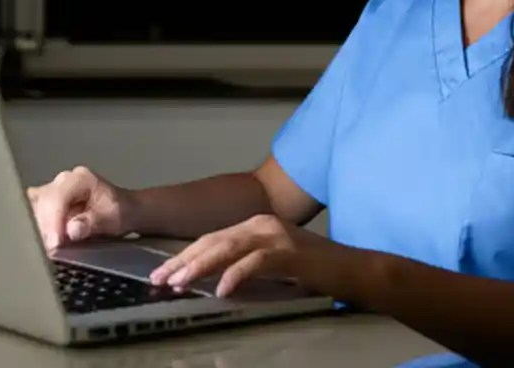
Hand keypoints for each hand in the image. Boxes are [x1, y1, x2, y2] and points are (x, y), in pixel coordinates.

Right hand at [26, 166, 134, 250]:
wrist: (124, 209)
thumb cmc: (120, 211)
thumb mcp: (113, 218)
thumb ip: (92, 223)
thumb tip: (71, 230)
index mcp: (79, 178)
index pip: (57, 197)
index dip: (54, 222)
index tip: (54, 244)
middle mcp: (62, 180)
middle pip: (42, 203)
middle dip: (46, 228)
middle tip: (52, 250)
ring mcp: (52, 190)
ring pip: (35, 208)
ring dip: (41, 229)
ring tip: (52, 247)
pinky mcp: (46, 202)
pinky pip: (35, 214)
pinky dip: (39, 228)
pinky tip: (47, 240)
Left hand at [147, 214, 349, 297]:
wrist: (354, 271)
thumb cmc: (313, 273)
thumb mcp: (272, 265)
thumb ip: (245, 265)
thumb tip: (211, 281)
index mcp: (256, 225)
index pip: (212, 239)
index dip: (185, 256)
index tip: (162, 273)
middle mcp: (262, 224)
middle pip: (213, 241)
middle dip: (183, 261)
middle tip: (159, 279)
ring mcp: (276, 236)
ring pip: (228, 248)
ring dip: (200, 266)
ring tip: (179, 282)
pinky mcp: (290, 253)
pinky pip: (256, 262)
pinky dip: (236, 275)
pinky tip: (221, 290)